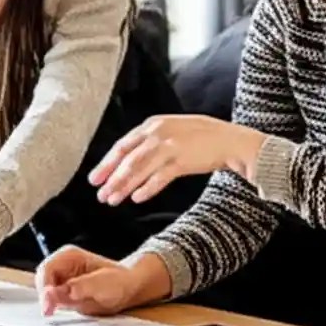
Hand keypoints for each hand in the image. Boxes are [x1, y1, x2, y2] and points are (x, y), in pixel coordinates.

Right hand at [34, 246, 144, 315]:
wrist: (130, 289)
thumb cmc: (120, 282)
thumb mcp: (102, 285)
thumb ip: (77, 288)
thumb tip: (55, 294)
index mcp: (69, 256)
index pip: (46, 270)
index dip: (44, 288)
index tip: (48, 307)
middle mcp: (62, 265)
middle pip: (41, 281)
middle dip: (45, 297)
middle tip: (52, 313)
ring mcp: (61, 279)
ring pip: (44, 292)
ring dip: (50, 303)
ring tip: (66, 310)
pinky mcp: (63, 292)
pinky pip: (52, 300)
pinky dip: (55, 308)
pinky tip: (65, 313)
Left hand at [90, 115, 265, 204]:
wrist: (231, 140)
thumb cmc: (201, 137)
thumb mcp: (171, 130)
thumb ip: (150, 141)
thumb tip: (127, 160)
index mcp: (152, 125)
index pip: (122, 146)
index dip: (106, 163)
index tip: (94, 179)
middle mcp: (158, 133)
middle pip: (127, 158)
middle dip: (111, 178)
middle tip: (100, 194)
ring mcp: (171, 146)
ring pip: (139, 168)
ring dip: (124, 186)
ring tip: (113, 200)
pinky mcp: (183, 160)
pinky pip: (160, 177)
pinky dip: (148, 188)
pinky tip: (137, 198)